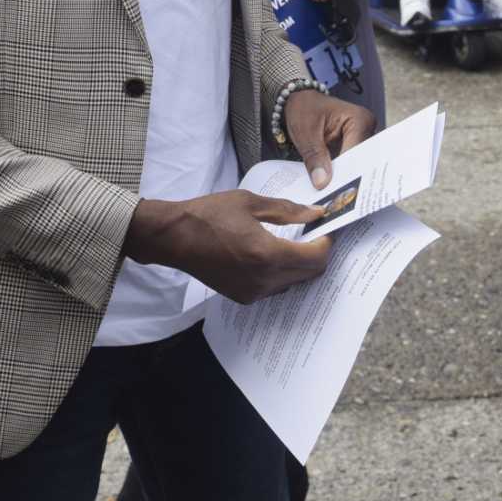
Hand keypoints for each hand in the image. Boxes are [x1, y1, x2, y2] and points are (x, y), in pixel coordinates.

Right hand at [125, 190, 333, 303]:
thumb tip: (316, 213)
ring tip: (294, 243)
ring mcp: (253, 292)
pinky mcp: (243, 297)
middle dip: (318, 254)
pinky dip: (282, 274)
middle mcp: (263, 279)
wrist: (174, 238)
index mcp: (267, 254)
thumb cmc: (209, 215)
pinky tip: (272, 255)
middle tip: (315, 234)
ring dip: (301, 266)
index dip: (327, 243)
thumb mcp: (250, 203)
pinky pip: (275, 288)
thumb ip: (287, 210)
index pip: (316, 257)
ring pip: (294, 283)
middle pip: (310, 274)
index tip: (327, 228)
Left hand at [283, 89, 374, 189]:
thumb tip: (322, 183)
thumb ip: (314, 156)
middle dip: (347, 180)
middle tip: (334, 201)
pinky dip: (338, 176)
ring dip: (343, 180)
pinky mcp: (352, 148)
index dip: (347, 174)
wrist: (298, 102)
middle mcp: (366, 130)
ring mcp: (360, 140)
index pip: (357, 154)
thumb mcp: (305, 132)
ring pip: (355, 166)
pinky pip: (348, 166)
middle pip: (360, 162)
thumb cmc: (303, 109)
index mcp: (360, 120)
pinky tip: (329, 190)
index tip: (336, 194)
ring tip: (331, 199)